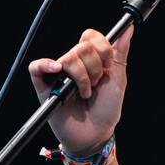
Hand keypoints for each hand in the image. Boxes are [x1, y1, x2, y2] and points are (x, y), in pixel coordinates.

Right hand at [28, 25, 133, 156]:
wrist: (95, 135)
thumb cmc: (106, 110)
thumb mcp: (118, 80)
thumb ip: (120, 53)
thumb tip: (128, 29)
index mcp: (91, 59)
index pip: (91, 37)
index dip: (102, 50)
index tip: (108, 66)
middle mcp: (74, 64)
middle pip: (81, 47)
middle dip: (95, 69)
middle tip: (96, 85)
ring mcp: (58, 73)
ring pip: (67, 58)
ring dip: (81, 78)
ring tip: (84, 93)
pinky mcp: (44, 86)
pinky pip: (36, 67)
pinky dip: (45, 64)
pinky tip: (57, 70)